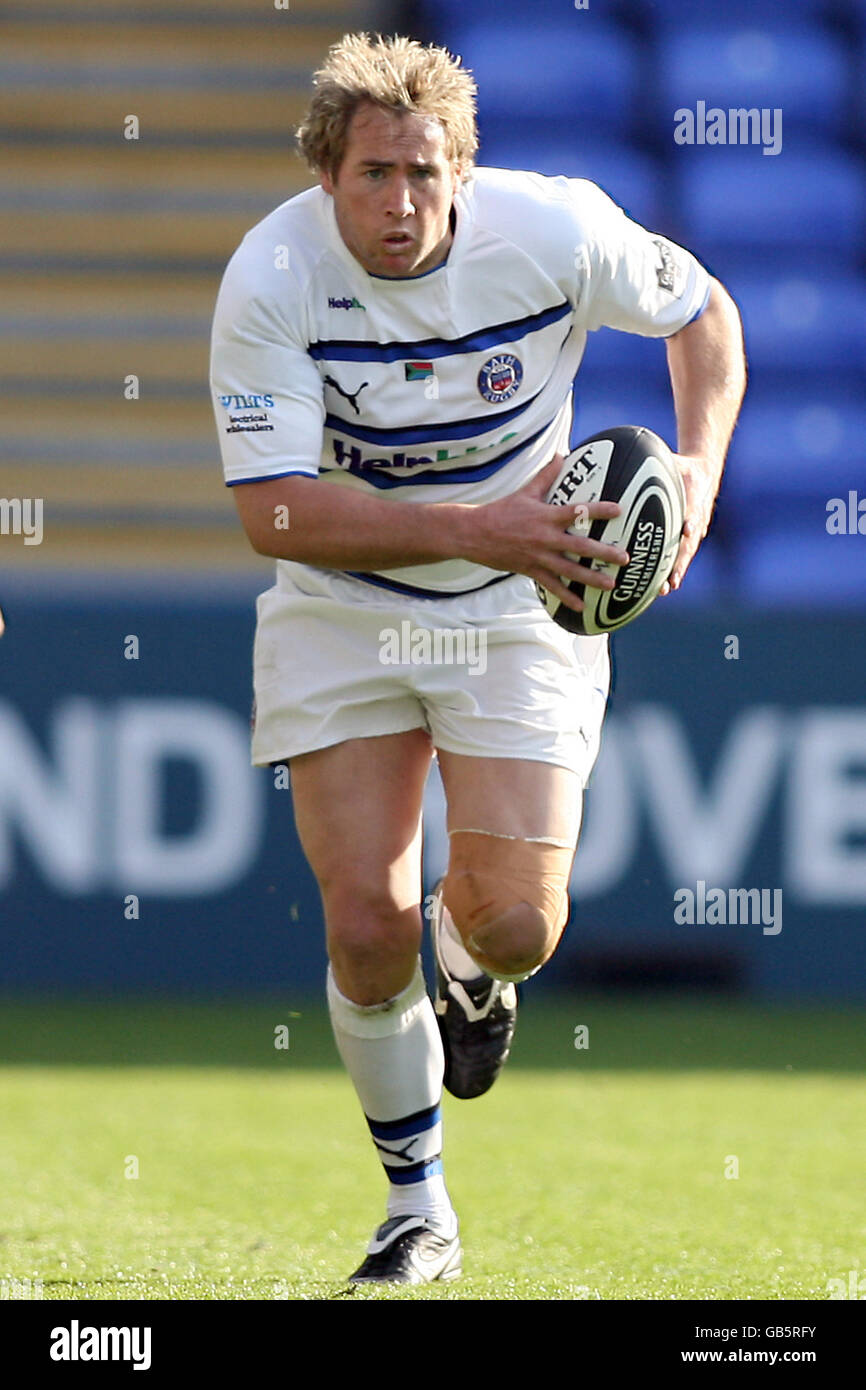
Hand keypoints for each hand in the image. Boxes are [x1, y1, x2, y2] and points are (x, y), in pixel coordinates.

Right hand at [465, 454, 627, 614]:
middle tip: (624, 558)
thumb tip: (561, 454)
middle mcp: (546, 538)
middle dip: (604, 553)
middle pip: (580, 546)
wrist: (474, 534)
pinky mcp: (530, 570)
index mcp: (547, 516)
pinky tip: (581, 605)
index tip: (618, 510)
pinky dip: (566, 596)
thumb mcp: (525, 491)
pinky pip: (552, 586)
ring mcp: (539, 557)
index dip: (599, 510)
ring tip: (611, 584)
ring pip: (570, 570)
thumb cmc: (501, 511)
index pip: (578, 511)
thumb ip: (546, 475)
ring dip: (591, 578)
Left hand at [660, 453, 720, 595]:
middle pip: (689, 542)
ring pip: (685, 554)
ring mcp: (695, 530)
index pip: (693, 508)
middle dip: (680, 561)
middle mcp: (696, 518)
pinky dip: (672, 570)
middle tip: (670, 578)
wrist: (704, 474)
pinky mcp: (690, 537)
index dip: (690, 519)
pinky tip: (660, 587)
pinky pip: (680, 555)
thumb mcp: (673, 460)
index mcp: (694, 496)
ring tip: (665, 590)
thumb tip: (629, 454)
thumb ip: (657, 462)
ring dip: (676, 572)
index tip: (685, 531)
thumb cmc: (683, 466)